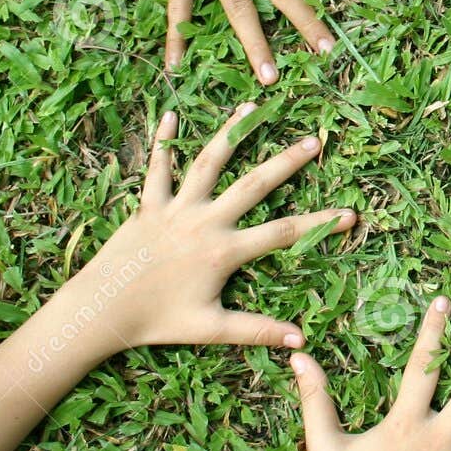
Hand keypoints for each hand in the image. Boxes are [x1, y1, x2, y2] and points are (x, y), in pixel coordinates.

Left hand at [70, 102, 355, 350]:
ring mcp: (175, 209)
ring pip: (207, 163)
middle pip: (253, 184)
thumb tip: (300, 342)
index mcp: (224, 251)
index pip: (283, 233)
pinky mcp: (147, 206)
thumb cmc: (157, 322)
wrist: (101, 309)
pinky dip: (163, 142)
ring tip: (251, 108)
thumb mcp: (211, 329)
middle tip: (313, 141)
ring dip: (231, 134)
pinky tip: (168, 116)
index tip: (350, 213)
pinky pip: (156, 169)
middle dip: (287, 162)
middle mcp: (204, 222)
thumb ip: (257, 331)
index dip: (319, 223)